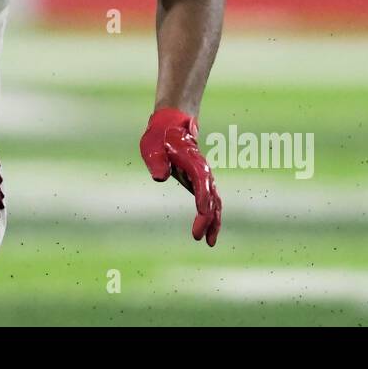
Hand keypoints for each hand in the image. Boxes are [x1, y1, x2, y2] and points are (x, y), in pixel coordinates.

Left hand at [140, 107, 221, 245]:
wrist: (172, 125)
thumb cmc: (160, 137)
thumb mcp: (152, 146)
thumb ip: (157, 161)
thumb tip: (160, 176)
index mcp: (192, 161)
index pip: (201, 180)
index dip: (202, 196)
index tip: (202, 211)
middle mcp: (202, 170)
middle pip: (210, 196)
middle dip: (207, 218)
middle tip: (199, 237)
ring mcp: (204, 177)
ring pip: (215, 202)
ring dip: (213, 221)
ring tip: (209, 242)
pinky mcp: (201, 183)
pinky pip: (211, 202)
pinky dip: (211, 217)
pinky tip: (208, 233)